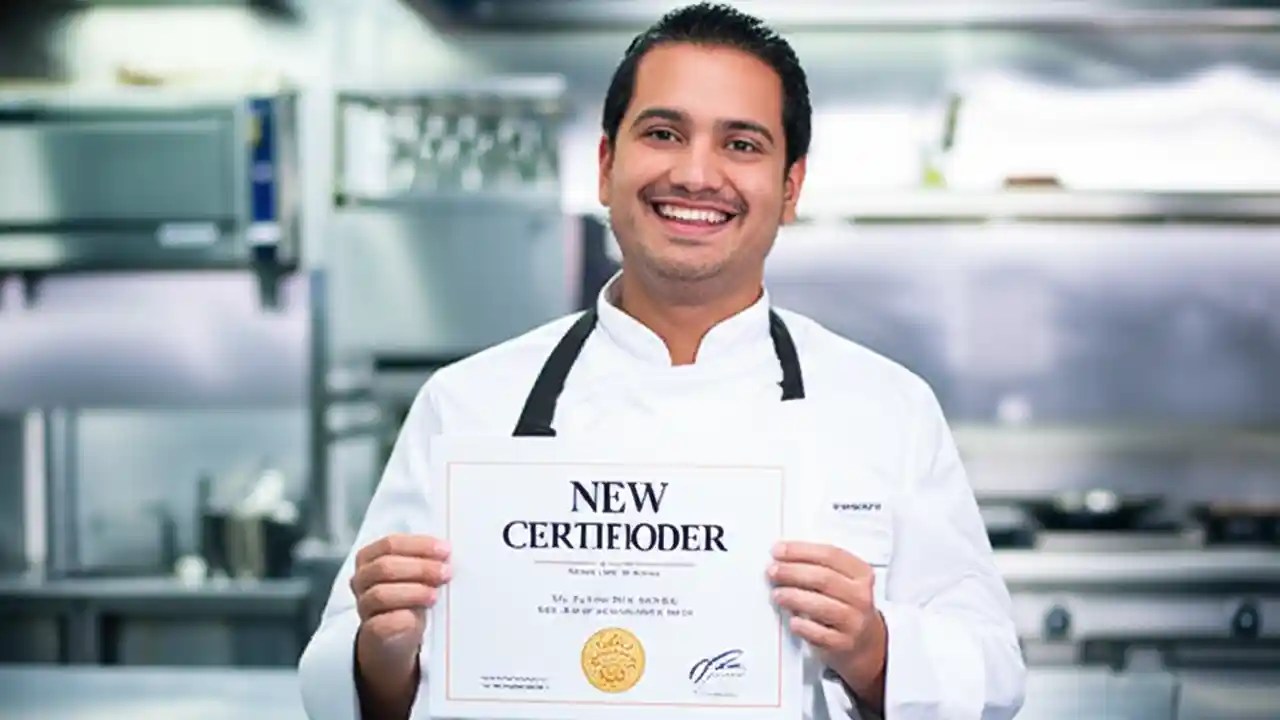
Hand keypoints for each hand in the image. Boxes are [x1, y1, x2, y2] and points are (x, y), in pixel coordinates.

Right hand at [351, 533, 450, 705]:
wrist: (398, 637)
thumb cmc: (411, 597)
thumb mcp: (417, 573)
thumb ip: (427, 560)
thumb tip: (448, 553)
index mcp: (371, 557)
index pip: (390, 544)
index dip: (419, 545)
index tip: (445, 550)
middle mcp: (362, 579)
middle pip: (385, 567)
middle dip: (420, 568)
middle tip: (446, 572)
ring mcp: (364, 605)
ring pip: (381, 594)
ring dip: (413, 592)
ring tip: (435, 595)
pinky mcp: (370, 631)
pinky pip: (381, 623)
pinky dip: (402, 618)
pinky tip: (417, 618)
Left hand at [767, 541, 886, 706]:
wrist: (864, 641)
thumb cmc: (845, 604)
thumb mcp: (842, 580)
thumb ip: (818, 565)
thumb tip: (783, 556)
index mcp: (861, 574)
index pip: (830, 555)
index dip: (801, 551)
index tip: (778, 550)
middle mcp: (860, 596)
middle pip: (823, 578)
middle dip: (792, 572)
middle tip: (773, 571)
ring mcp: (853, 621)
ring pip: (820, 605)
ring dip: (793, 597)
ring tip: (777, 594)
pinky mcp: (843, 644)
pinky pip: (819, 634)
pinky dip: (802, 625)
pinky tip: (793, 620)